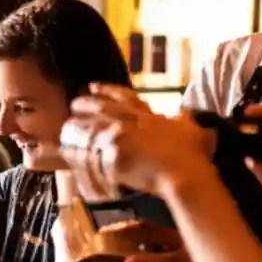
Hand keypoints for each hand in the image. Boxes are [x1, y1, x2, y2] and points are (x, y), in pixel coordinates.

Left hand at [64, 83, 213, 195]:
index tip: (92, 86)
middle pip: (101, 109)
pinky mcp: (114, 157)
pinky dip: (77, 152)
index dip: (106, 90)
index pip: (124, 97)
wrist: (185, 175)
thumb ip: (186, 119)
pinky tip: (68, 151)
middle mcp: (131, 122)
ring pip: (91, 128)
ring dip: (77, 127)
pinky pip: (89, 154)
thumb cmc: (194, 155)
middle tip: (74, 105)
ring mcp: (121, 138)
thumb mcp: (193, 129)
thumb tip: (186, 113)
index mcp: (149, 115)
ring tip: (67, 128)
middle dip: (85, 104)